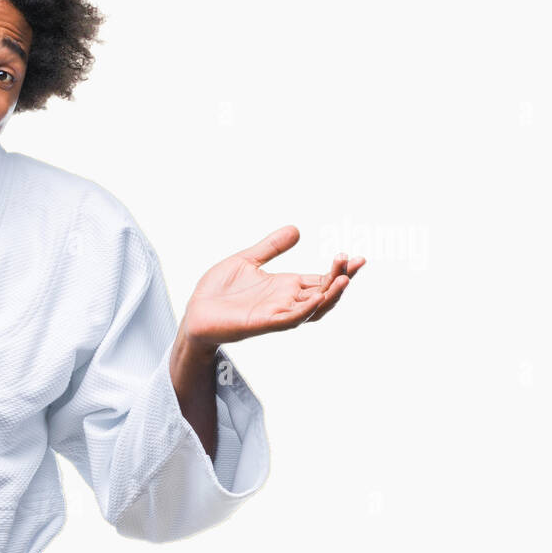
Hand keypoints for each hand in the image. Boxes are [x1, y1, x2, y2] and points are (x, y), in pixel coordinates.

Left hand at [179, 225, 364, 348]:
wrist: (195, 312)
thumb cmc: (218, 291)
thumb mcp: (246, 260)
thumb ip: (271, 247)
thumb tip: (296, 229)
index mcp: (285, 286)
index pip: (321, 280)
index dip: (339, 270)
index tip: (356, 257)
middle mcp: (286, 301)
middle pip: (324, 294)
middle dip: (342, 279)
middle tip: (355, 262)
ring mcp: (277, 313)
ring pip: (314, 309)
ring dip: (331, 295)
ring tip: (345, 278)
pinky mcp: (263, 323)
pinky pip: (290, 319)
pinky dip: (305, 310)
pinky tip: (316, 297)